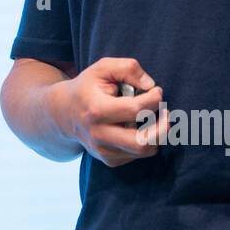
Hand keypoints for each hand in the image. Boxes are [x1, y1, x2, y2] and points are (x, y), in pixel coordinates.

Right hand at [50, 57, 169, 166]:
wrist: (64, 114)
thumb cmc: (88, 87)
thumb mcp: (103, 68)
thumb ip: (128, 68)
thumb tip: (150, 86)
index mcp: (97, 110)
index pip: (136, 110)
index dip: (154, 99)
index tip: (156, 90)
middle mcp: (99, 135)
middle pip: (143, 142)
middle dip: (164, 127)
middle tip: (166, 113)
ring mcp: (103, 151)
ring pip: (144, 151)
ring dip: (157, 135)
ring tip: (154, 119)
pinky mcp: (109, 160)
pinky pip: (138, 155)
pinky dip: (145, 141)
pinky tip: (137, 127)